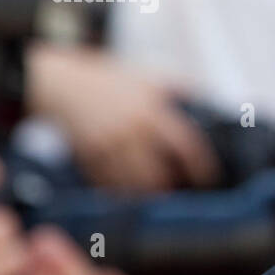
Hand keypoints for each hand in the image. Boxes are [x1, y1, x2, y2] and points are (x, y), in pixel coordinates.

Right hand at [26, 42, 220, 191]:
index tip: (208, 178)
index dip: (200, 166)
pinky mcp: (90, 157)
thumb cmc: (112, 82)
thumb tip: (209, 103)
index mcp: (152, 111)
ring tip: (156, 196)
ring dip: (147, 195)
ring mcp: (108, 145)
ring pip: (134, 184)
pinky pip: (109, 184)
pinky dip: (122, 192)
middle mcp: (132, 130)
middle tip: (178, 193)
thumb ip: (179, 89)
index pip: (185, 145)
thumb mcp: (148, 78)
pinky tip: (131, 192)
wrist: (65, 86)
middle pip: (157, 174)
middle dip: (169, 188)